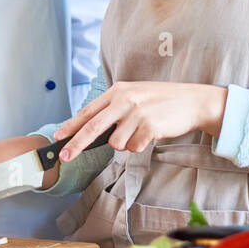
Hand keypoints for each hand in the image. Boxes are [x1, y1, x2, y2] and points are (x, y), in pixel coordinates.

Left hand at [53, 82, 228, 162]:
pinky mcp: (149, 127)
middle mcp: (125, 100)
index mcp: (117, 91)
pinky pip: (134, 147)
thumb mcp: (134, 95)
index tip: (57, 137)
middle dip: (76, 145)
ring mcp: (137, 113)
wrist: (191, 101)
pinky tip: (150, 133)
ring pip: (116, 143)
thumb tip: (92, 130)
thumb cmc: (160, 100)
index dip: (71, 125)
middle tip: (64, 156)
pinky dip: (139, 145)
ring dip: (125, 144)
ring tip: (139, 131)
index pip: (88, 111)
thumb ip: (114, 108)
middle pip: (92, 127)